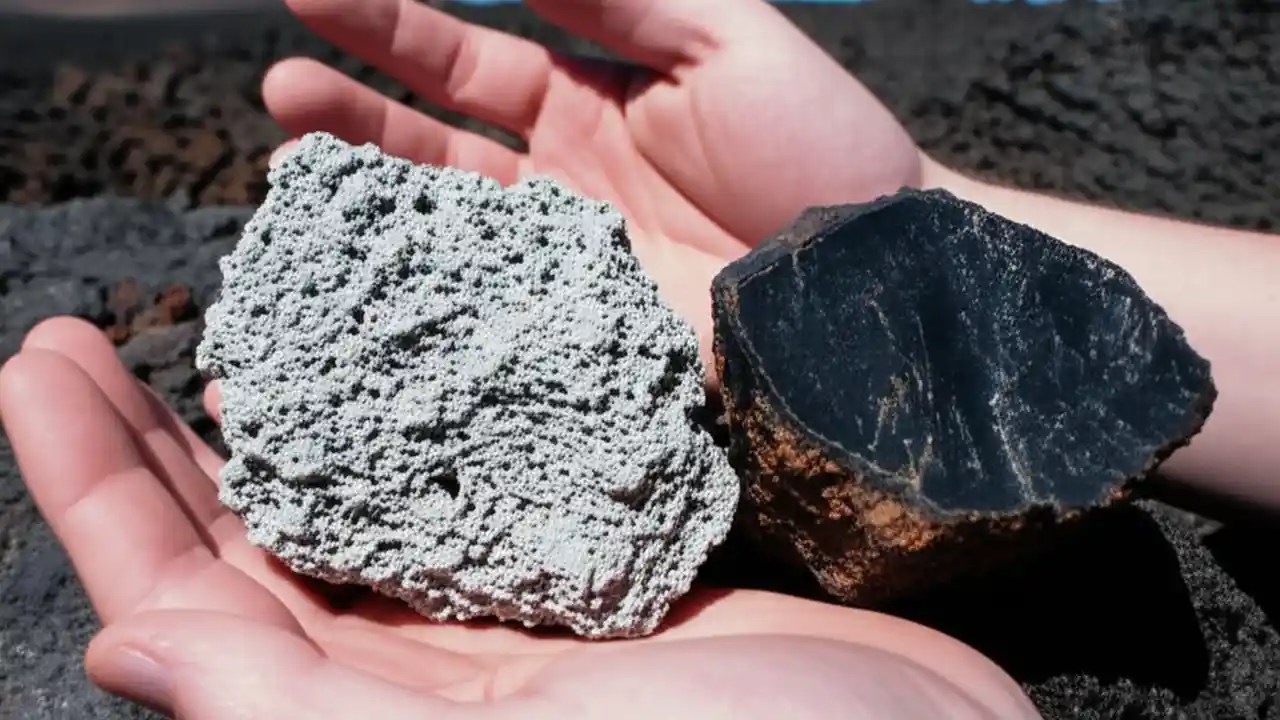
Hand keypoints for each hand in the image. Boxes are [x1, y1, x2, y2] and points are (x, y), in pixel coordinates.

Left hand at [1, 320, 1037, 717]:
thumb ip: (311, 717)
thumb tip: (130, 654)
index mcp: (375, 718)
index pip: (185, 599)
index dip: (97, 487)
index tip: (42, 363)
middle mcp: (425, 672)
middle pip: (249, 541)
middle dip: (156, 438)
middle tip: (93, 329)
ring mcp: (514, 614)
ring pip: (354, 500)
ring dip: (283, 410)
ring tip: (230, 314)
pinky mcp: (600, 567)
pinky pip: (476, 478)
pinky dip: (422, 409)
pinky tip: (400, 345)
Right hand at [262, 0, 921, 367]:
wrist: (883, 278)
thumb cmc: (821, 147)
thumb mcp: (721, 41)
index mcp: (584, 112)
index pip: (463, 63)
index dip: (386, 27)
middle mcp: (554, 196)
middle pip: (427, 150)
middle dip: (349, 118)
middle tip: (279, 93)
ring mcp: (556, 279)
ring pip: (435, 240)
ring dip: (360, 209)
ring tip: (286, 178)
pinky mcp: (571, 353)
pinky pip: (477, 329)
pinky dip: (412, 313)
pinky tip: (353, 298)